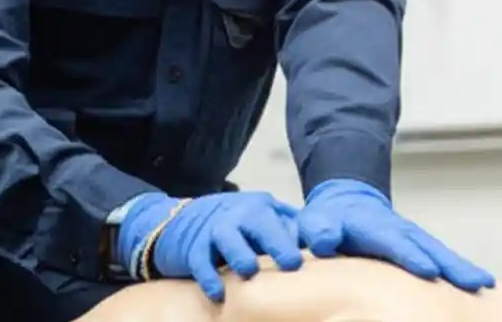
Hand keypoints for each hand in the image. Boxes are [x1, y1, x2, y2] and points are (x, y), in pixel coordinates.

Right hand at [117, 191, 303, 301]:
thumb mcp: (260, 221)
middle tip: (291, 264)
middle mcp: (239, 213)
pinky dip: (208, 277)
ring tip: (249, 272)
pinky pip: (200, 261)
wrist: (179, 222)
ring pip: (227, 237)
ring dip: (240, 254)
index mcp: (262, 207)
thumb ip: (286, 230)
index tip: (321, 253)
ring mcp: (215, 228)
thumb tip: (322, 249)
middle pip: (259, 222)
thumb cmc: (233, 227)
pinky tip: (219, 294)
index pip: (286, 219)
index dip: (302, 236)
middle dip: (277, 241)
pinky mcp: (192, 247)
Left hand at [297, 178, 495, 291]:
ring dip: (462, 269)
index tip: (429, 271)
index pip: (395, 243)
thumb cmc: (328, 220)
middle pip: (430, 248)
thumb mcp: (315, 221)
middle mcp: (401, 232)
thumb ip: (319, 229)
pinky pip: (444, 259)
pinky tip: (481, 285)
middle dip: (451, 265)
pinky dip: (461, 270)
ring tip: (485, 284)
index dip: (411, 257)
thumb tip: (326, 241)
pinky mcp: (421, 249)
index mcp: (375, 227)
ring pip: (442, 253)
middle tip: (474, 283)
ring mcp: (415, 239)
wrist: (347, 203)